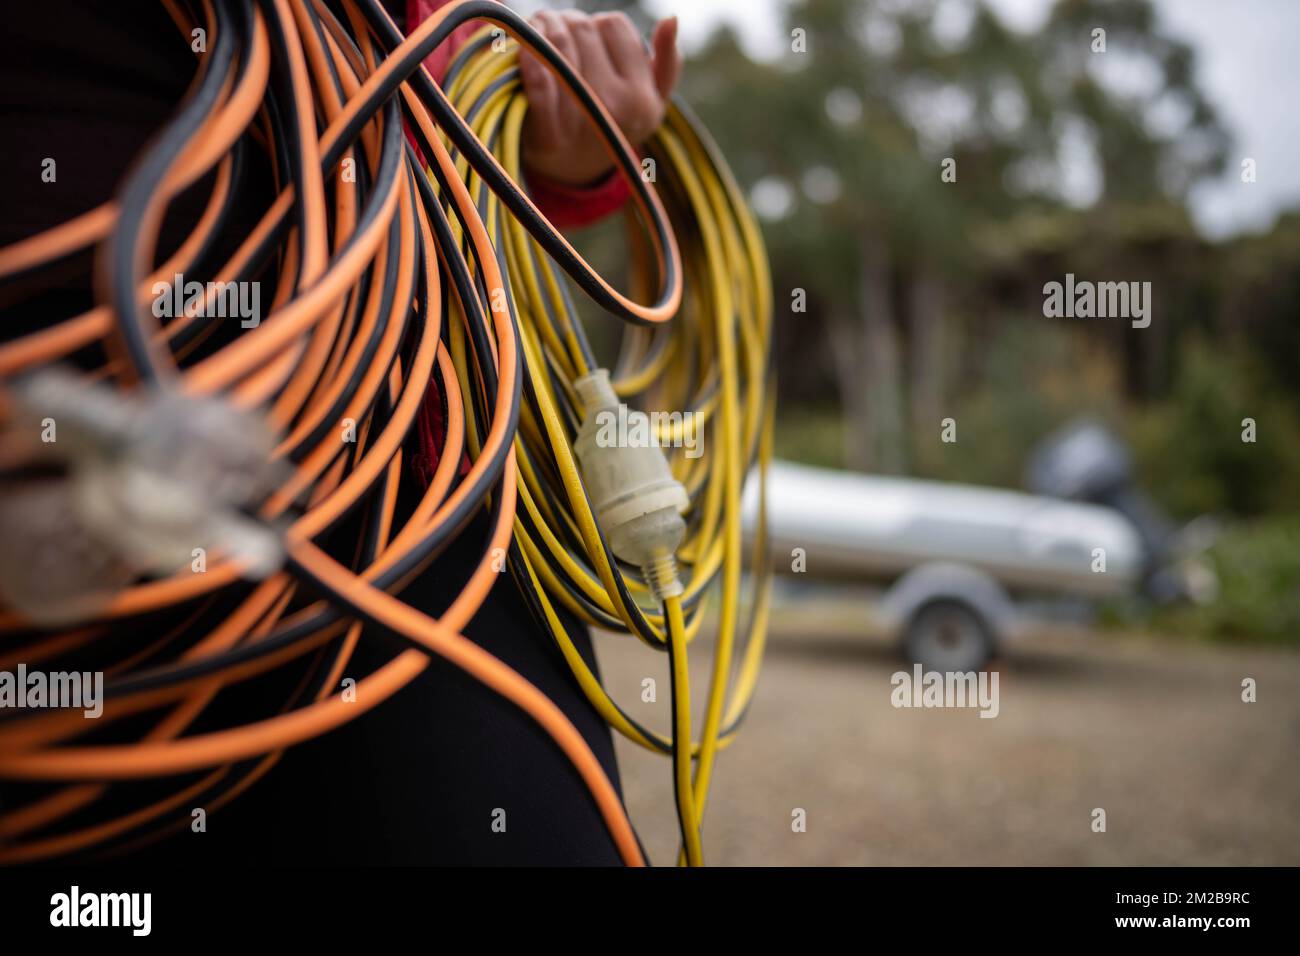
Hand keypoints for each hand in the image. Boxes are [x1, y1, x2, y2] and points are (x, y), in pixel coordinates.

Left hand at [518, 11, 681, 186]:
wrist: (576, 173)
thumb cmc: (614, 125)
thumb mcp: (652, 102)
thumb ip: (667, 62)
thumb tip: (671, 19)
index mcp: (642, 97)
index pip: (613, 25)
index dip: (597, 23)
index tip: (589, 38)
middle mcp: (615, 108)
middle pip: (582, 29)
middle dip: (565, 21)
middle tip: (555, 29)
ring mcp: (581, 120)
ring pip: (556, 44)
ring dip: (541, 27)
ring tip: (538, 33)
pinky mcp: (547, 134)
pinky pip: (538, 85)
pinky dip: (528, 60)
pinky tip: (524, 48)